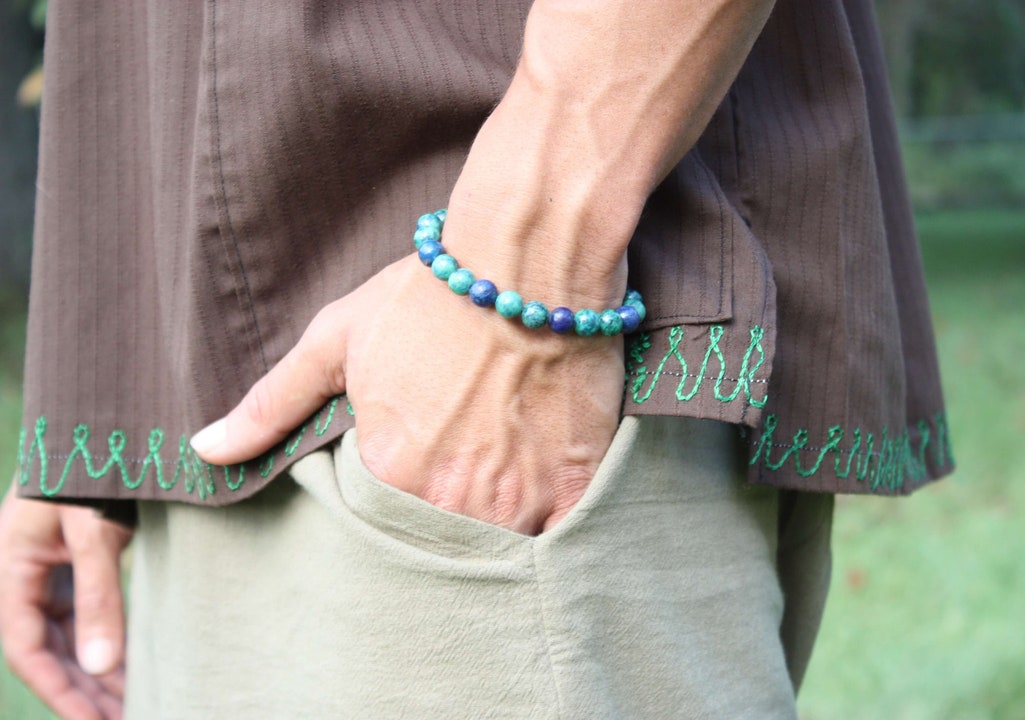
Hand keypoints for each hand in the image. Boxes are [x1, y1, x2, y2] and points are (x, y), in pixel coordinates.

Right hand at [0, 483, 130, 719]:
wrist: (107, 419)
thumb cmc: (94, 469)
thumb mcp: (95, 534)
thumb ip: (99, 598)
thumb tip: (101, 665)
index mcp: (10, 567)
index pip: (28, 648)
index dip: (60, 690)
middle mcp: (23, 570)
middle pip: (46, 646)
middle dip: (81, 688)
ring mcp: (47, 562)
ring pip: (63, 631)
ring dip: (92, 667)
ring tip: (130, 701)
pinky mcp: (74, 554)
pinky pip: (80, 609)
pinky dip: (102, 636)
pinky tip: (127, 660)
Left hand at [190, 253, 625, 534]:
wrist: (529, 257)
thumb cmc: (431, 293)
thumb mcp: (336, 338)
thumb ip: (271, 404)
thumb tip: (205, 451)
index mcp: (388, 469)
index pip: (373, 529)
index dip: (386, 504)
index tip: (401, 475)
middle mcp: (451, 498)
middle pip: (436, 544)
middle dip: (437, 523)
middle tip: (450, 473)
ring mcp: (520, 497)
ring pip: (495, 547)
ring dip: (489, 525)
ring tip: (491, 477)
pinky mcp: (574, 485)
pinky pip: (559, 537)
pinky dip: (547, 522)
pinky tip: (537, 486)